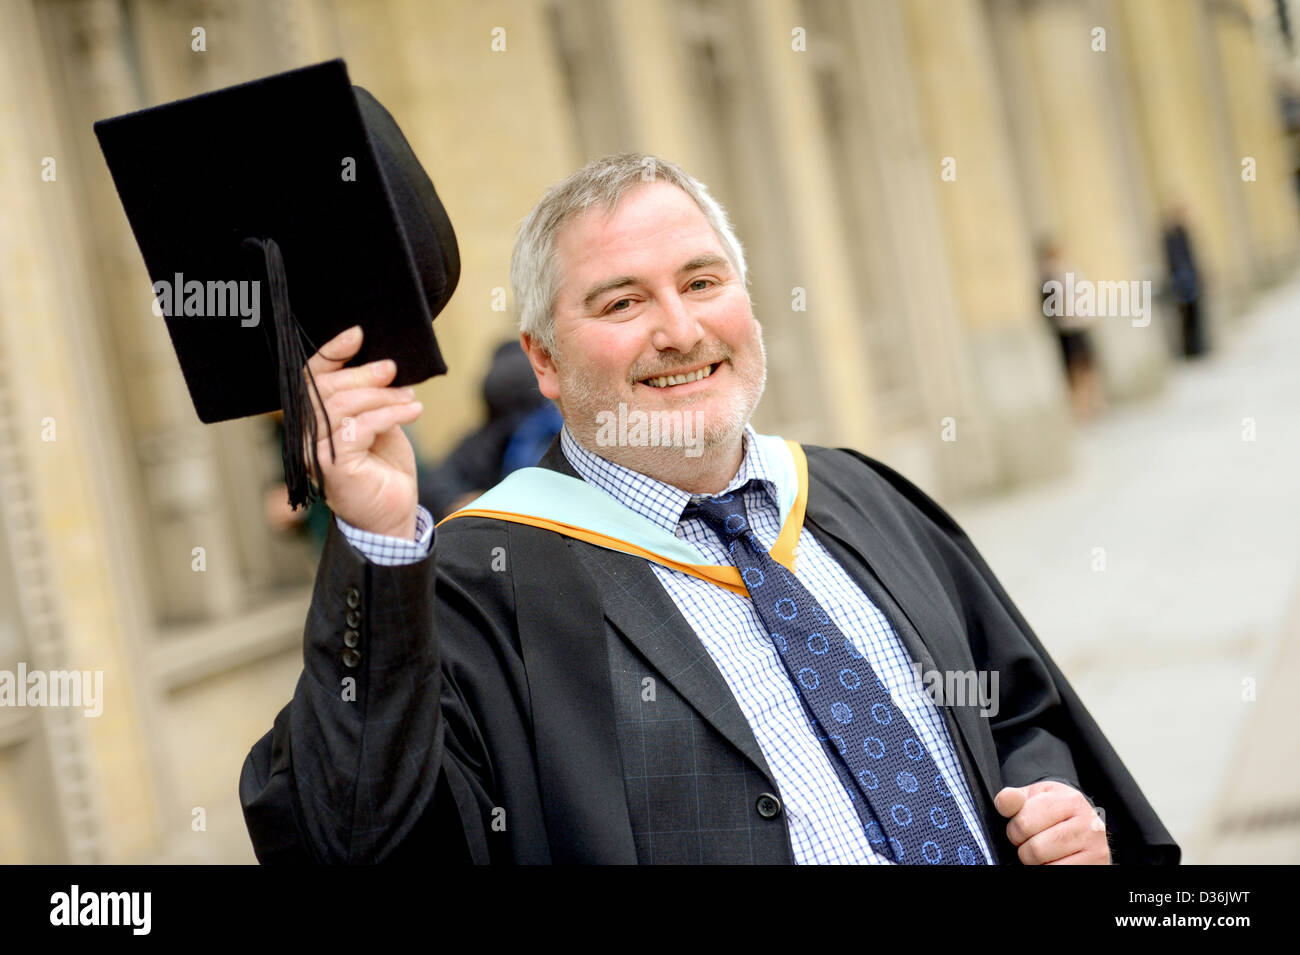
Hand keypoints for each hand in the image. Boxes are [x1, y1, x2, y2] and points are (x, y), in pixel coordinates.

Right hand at [304, 325, 423, 538]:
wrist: (392, 514)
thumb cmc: (383, 470)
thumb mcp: (379, 424)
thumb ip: (371, 399)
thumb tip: (383, 366)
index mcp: (313, 420)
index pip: (311, 378)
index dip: (331, 353)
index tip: (358, 334)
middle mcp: (306, 435)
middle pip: (325, 389)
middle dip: (363, 374)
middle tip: (393, 370)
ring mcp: (316, 452)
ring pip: (341, 406)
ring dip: (382, 396)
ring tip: (409, 398)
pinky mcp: (333, 466)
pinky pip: (359, 427)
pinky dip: (390, 414)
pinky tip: (412, 411)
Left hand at [994, 781, 1109, 864]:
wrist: (1083, 825)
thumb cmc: (1052, 811)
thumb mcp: (1033, 798)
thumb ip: (1014, 799)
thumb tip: (1006, 798)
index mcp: (1070, 800)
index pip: (1025, 822)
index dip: (1014, 829)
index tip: (1019, 829)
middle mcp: (1088, 823)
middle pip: (1036, 848)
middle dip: (1024, 848)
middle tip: (1030, 842)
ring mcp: (1096, 847)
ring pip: (1046, 865)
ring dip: (1035, 862)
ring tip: (1041, 851)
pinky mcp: (1098, 864)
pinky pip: (1059, 873)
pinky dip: (1048, 869)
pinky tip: (1053, 859)